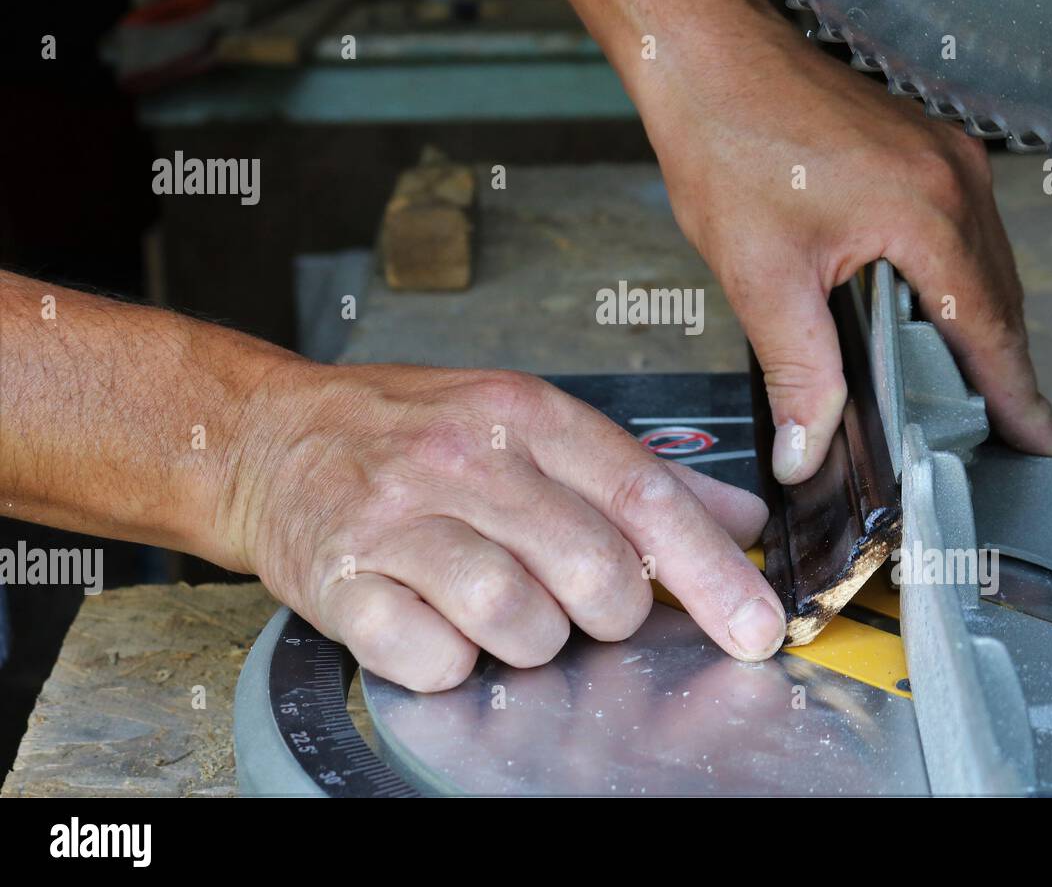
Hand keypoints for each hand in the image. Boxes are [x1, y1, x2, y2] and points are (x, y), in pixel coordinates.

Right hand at [225, 363, 783, 690]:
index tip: (759, 624)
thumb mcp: (528, 421)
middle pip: (592, 573)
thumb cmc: (410, 432)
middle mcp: (465, 458)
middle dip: (608, 610)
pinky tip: (434, 617)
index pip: (643, 497)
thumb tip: (740, 521)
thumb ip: (638, 474)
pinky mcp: (343, 582)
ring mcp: (398, 521)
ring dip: (528, 636)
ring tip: (497, 601)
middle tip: (580, 598)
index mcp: (524, 414)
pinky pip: (436, 660)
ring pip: (521, 624)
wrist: (271, 437)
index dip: (711, 571)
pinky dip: (451, 658)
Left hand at [640, 12, 1051, 482]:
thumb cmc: (728, 140)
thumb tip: (806, 449)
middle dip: (1003, 371)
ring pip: (986, 265)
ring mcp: (945, 155)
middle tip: (1007, 436)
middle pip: (1001, 299)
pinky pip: (963, 229)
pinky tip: (935, 313)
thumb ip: (797, 373)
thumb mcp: (761, 277)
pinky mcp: (924, 146)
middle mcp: (954, 178)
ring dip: (981, 326)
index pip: (991, 330)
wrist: (706, 53)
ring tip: (975, 390)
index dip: (1018, 397)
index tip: (1045, 443)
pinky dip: (958, 281)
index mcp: (928, 211)